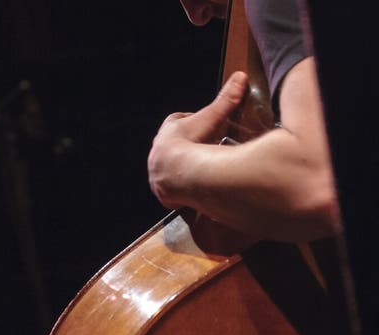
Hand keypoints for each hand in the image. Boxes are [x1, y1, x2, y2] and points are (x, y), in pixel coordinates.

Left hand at [148, 71, 247, 208]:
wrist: (177, 173)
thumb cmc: (189, 144)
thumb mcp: (210, 118)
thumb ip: (225, 100)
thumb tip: (240, 79)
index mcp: (168, 130)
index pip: (178, 122)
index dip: (192, 124)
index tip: (204, 128)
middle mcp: (158, 151)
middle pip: (174, 148)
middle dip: (187, 150)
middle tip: (202, 154)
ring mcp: (158, 173)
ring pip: (171, 169)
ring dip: (183, 171)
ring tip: (198, 176)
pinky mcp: (162, 191)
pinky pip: (172, 190)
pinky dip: (182, 191)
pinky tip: (193, 192)